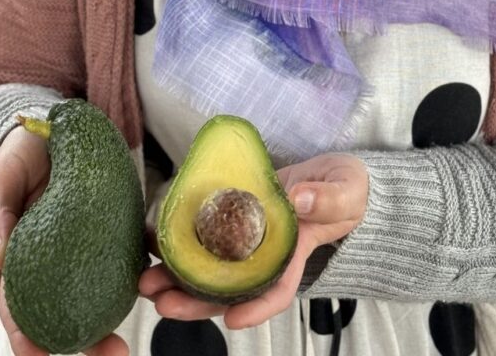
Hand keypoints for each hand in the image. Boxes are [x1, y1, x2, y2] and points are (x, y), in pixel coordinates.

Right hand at [0, 125, 129, 354]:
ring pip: (104, 287)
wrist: (48, 129)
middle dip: (89, 340)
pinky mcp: (114, 221)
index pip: (21, 305)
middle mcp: (59, 258)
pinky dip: (142, 266)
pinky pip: (130, 248)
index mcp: (25, 258)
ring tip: (141, 331)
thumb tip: (2, 254)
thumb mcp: (1, 179)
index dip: (27, 335)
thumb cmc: (17, 159)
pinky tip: (158, 279)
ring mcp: (89, 242)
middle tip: (113, 354)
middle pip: (70, 308)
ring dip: (121, 311)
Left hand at [139, 153, 367, 329]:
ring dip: (178, 274)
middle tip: (162, 301)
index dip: (257, 308)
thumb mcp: (347, 190)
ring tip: (147, 279)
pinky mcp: (234, 214)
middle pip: (230, 287)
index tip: (233, 320)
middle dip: (195, 299)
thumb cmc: (346, 189)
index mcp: (296, 252)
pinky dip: (180, 238)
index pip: (278, 289)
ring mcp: (248, 235)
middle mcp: (266, 252)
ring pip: (211, 265)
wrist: (333, 174)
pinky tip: (155, 238)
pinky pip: (206, 231)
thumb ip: (329, 197)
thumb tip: (300, 200)